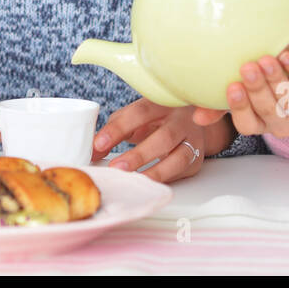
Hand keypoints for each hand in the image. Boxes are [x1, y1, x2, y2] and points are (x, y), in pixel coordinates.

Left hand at [91, 98, 233, 182]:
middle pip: (163, 137)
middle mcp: (180, 119)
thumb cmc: (156, 118)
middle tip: (116, 168)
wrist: (193, 120)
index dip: (118, 128)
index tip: (99, 144)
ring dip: (154, 172)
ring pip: (179, 158)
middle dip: (139, 155)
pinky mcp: (197, 158)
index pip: (139, 113)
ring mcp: (192, 139)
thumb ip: (114, 130)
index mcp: (161, 103)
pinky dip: (165, 179)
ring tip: (133, 180)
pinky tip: (148, 184)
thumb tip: (91, 152)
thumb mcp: (134, 116)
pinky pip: (182, 171)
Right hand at [191, 50, 288, 138]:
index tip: (232, 87)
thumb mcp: (245, 95)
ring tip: (265, 59)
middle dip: (258, 89)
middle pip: (269, 109)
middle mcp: (282, 123)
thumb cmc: (271, 84)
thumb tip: (196, 116)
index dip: (240, 108)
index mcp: (260, 123)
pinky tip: (286, 55)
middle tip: (247, 68)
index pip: (247, 124)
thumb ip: (220, 104)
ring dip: (277, 78)